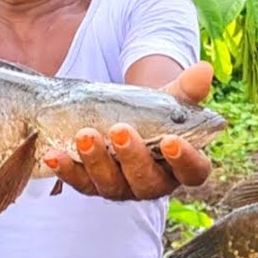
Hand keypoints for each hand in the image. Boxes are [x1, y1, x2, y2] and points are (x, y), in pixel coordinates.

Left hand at [43, 62, 213, 200]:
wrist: (124, 118)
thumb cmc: (155, 115)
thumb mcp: (171, 100)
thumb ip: (188, 89)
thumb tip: (205, 69)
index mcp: (183, 166)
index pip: (193, 172)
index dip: (185, 161)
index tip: (172, 141)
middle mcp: (154, 184)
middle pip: (147, 182)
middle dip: (132, 157)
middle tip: (120, 131)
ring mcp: (121, 188)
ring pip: (111, 184)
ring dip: (96, 161)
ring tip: (85, 134)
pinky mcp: (92, 185)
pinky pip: (79, 183)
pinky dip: (66, 170)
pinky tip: (53, 154)